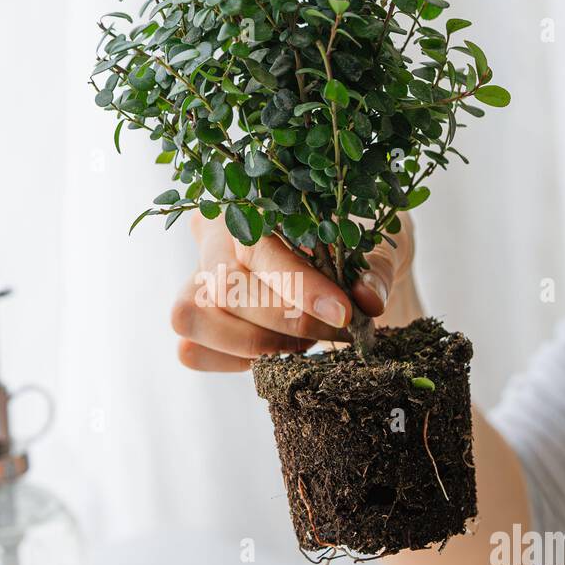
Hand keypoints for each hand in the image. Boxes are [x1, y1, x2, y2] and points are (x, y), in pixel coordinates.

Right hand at [170, 215, 415, 371]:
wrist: (342, 258)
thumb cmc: (353, 240)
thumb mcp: (374, 240)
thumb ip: (373, 267)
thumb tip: (367, 300)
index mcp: (249, 202)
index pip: (257, 248)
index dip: (298, 286)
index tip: (342, 313)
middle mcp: (209, 237)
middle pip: (225, 287)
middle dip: (287, 322)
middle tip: (337, 331)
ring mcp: (193, 278)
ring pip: (194, 318)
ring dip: (258, 344)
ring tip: (306, 341)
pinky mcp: (190, 319)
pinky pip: (191, 350)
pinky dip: (238, 362)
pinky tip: (279, 351)